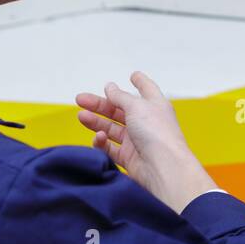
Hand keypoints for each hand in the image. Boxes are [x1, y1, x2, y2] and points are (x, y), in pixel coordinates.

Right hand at [75, 71, 216, 212]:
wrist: (163, 168)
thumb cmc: (157, 133)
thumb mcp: (137, 106)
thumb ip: (120, 97)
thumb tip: (110, 87)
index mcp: (155, 106)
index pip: (147, 90)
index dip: (140, 82)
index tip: (133, 75)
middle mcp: (147, 123)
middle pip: (120, 110)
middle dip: (100, 104)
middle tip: (80, 99)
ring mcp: (138, 141)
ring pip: (112, 128)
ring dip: (96, 122)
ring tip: (82, 116)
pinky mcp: (129, 158)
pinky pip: (111, 148)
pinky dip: (102, 142)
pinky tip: (100, 137)